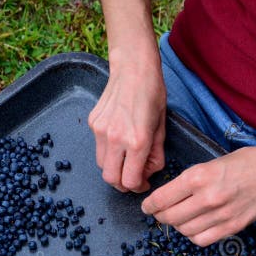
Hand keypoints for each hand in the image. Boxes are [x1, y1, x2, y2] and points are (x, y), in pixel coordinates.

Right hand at [88, 59, 166, 192]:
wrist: (133, 68)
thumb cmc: (153, 95)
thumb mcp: (161, 128)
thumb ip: (155, 156)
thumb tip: (147, 173)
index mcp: (137, 141)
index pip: (130, 181)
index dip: (137, 187)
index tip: (142, 183)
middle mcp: (115, 138)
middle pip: (111, 179)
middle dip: (122, 184)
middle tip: (132, 178)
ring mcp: (100, 131)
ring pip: (101, 165)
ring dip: (114, 168)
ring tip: (126, 159)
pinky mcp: (93, 123)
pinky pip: (98, 148)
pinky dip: (108, 151)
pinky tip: (119, 139)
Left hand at [141, 140, 255, 245]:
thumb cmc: (246, 161)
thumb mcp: (212, 161)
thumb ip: (191, 180)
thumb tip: (170, 196)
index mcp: (198, 176)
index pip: (162, 198)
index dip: (150, 205)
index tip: (147, 206)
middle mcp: (207, 197)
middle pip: (170, 217)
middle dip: (161, 216)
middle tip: (161, 213)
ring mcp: (220, 215)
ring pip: (184, 230)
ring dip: (178, 226)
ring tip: (180, 218)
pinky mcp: (232, 226)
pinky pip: (202, 239)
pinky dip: (194, 235)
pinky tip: (196, 226)